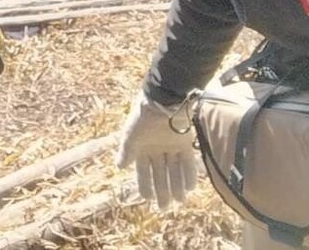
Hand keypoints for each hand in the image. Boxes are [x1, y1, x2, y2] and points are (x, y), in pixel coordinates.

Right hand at [116, 93, 198, 208]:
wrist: (163, 100)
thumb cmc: (143, 117)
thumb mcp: (130, 135)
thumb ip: (125, 151)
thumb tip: (119, 167)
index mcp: (142, 147)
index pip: (143, 171)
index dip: (145, 184)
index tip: (146, 199)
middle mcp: (157, 149)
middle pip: (160, 174)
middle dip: (162, 191)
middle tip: (164, 208)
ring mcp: (171, 146)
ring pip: (174, 171)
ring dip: (176, 186)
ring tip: (179, 201)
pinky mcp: (185, 143)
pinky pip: (188, 162)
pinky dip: (188, 175)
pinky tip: (189, 188)